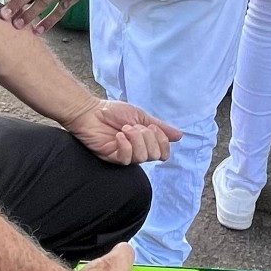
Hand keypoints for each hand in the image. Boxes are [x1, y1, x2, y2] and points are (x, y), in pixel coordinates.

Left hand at [65, 99, 181, 165]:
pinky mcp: (113, 158)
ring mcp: (125, 156)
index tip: (152, 127)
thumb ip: (160, 127)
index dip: (162, 142)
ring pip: (143, 157)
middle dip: (148, 137)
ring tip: (125, 129)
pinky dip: (126, 145)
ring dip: (136, 139)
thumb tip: (179, 135)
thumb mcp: (141, 116)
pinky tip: (119, 136)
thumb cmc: (113, 112)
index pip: (163, 153)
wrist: (90, 111)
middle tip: (134, 126)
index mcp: (145, 143)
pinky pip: (127, 159)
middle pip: (155, 155)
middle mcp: (137, 152)